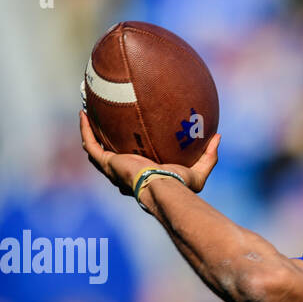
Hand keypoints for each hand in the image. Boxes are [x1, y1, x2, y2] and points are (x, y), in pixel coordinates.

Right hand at [79, 109, 219, 195]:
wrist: (162, 188)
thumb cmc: (179, 185)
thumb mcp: (199, 171)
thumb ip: (209, 155)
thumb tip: (218, 136)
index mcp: (143, 176)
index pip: (134, 166)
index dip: (131, 153)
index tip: (133, 137)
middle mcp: (124, 173)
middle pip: (111, 156)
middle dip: (106, 141)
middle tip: (105, 122)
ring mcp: (113, 169)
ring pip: (95, 150)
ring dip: (90, 132)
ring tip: (88, 113)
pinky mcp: (107, 163)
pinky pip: (90, 144)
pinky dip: (85, 129)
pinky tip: (84, 113)